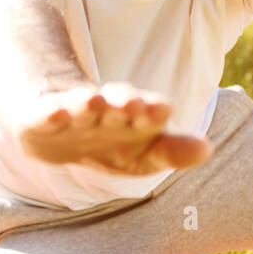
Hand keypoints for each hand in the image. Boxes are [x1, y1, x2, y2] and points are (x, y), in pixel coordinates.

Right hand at [16, 82, 211, 175]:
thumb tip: (207, 149)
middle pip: (118, 104)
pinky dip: (53, 112)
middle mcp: (107, 109)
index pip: (149, 113)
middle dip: (125, 103)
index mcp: (135, 117)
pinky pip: (48, 113)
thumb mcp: (144, 154)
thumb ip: (173, 151)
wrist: (60, 133)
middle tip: (134, 103)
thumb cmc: (111, 142)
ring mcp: (74, 112)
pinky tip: (58, 112)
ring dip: (89, 102)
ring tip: (94, 99)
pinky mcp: (44, 117)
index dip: (153, 112)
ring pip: (84, 104)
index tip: (162, 110)